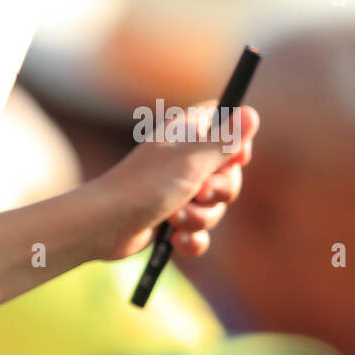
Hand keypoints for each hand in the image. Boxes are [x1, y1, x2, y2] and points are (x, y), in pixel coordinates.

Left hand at [93, 102, 258, 261]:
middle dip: (220, 191)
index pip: (224, 123)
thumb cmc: (144, 186)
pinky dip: (191, 239)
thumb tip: (251, 112)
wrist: (103, 226)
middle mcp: (182, 160)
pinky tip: (177, 241)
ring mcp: (176, 192)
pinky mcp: (169, 221)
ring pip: (214, 207)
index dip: (236, 141)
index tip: (235, 157)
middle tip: (200, 194)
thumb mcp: (192, 160)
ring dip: (201, 218)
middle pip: (228, 173)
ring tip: (176, 219)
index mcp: (185, 134)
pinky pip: (198, 232)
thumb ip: (225, 141)